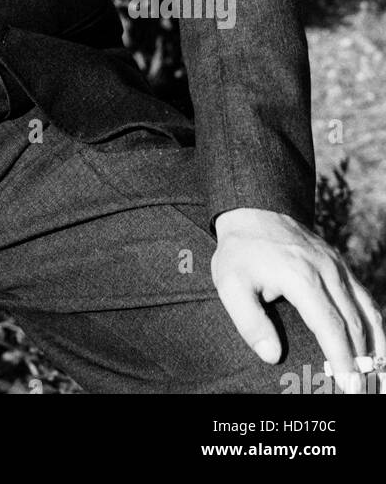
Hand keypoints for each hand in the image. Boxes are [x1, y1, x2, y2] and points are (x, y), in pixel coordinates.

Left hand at [212, 207, 385, 392]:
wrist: (252, 211)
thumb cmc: (240, 252)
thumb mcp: (230, 284)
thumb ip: (249, 321)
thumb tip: (272, 355)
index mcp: (301, 277)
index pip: (331, 326)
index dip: (343, 359)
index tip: (348, 386)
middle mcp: (327, 270)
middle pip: (356, 323)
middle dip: (363, 361)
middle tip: (362, 390)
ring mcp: (337, 265)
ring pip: (368, 310)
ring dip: (377, 345)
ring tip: (376, 375)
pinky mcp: (341, 264)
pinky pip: (365, 297)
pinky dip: (375, 324)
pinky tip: (375, 346)